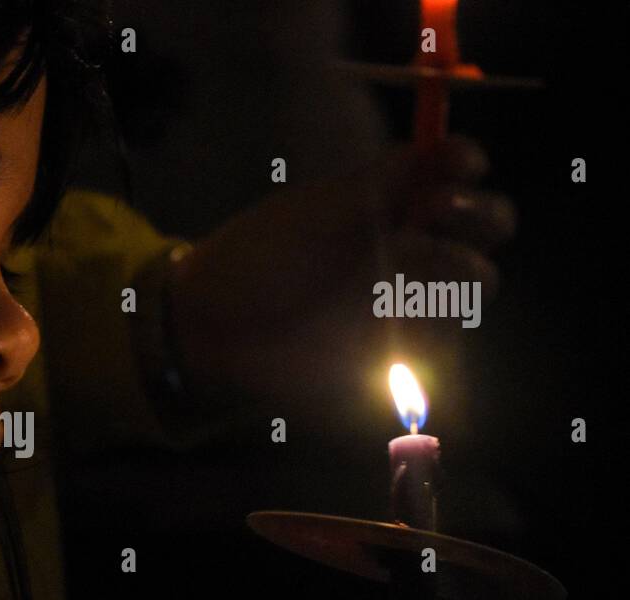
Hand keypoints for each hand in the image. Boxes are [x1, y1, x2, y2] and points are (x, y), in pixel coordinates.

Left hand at [167, 136, 515, 405]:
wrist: (213, 327)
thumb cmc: (256, 259)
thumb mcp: (314, 210)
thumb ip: (379, 181)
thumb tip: (443, 144)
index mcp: (392, 207)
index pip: (457, 176)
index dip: (467, 164)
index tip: (463, 162)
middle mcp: (410, 252)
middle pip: (486, 230)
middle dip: (479, 215)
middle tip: (436, 212)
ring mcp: (406, 305)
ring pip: (472, 287)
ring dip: (453, 271)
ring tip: (400, 272)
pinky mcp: (393, 356)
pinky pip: (441, 348)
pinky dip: (434, 334)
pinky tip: (399, 325)